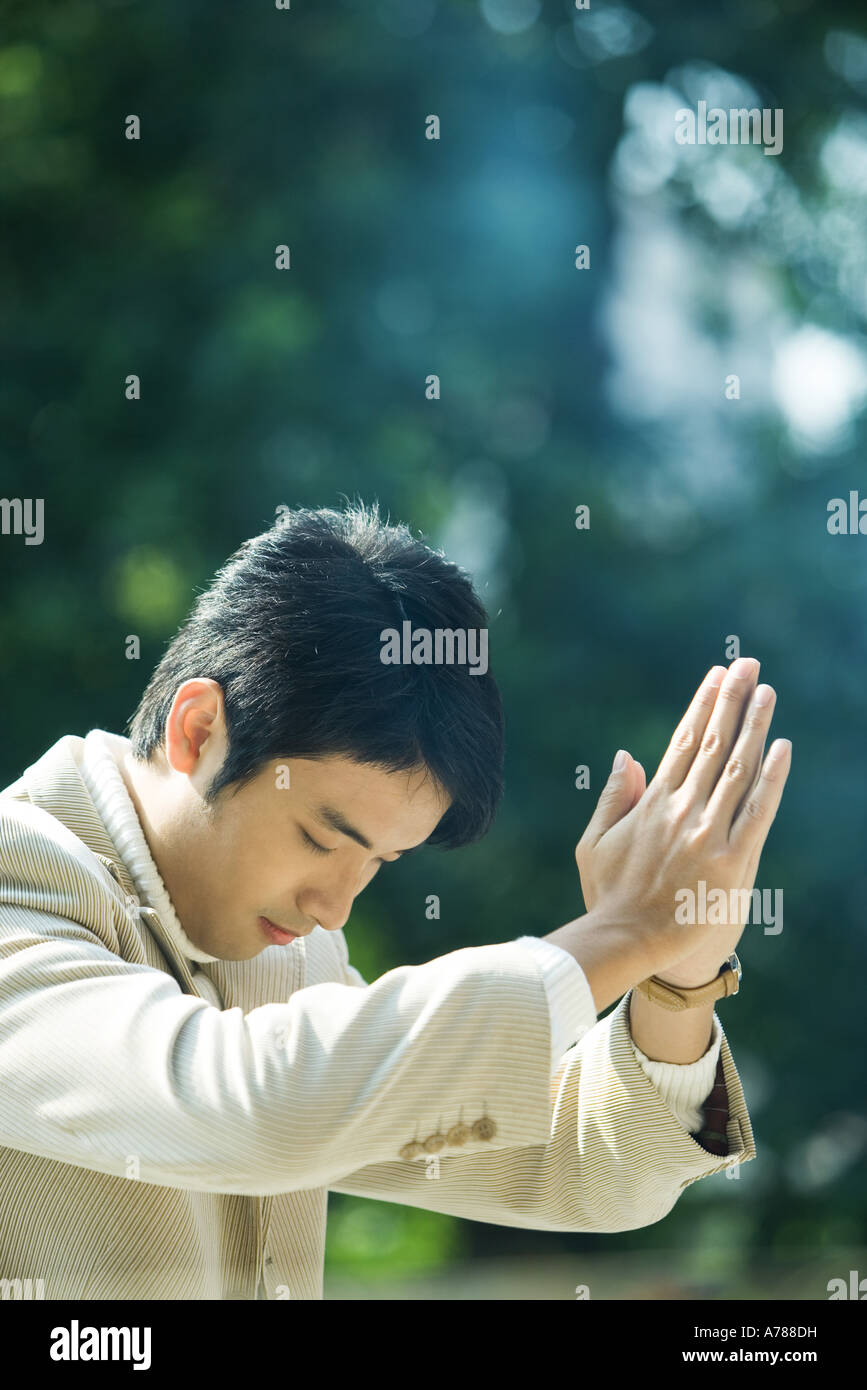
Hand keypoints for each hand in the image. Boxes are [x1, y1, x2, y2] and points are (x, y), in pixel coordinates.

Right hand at [574, 658, 790, 985]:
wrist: (627, 942)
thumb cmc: (609, 896)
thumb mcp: (595, 842)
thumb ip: (613, 798)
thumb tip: (627, 755)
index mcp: (651, 803)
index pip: (682, 741)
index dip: (703, 705)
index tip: (717, 675)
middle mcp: (682, 810)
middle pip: (712, 744)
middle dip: (732, 700)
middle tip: (748, 665)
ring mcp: (708, 834)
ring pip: (737, 769)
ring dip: (754, 726)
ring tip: (767, 692)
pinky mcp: (732, 862)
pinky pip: (758, 812)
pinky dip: (772, 779)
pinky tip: (783, 748)